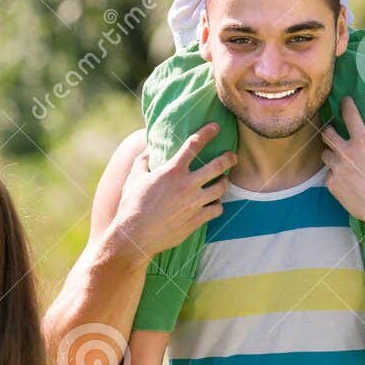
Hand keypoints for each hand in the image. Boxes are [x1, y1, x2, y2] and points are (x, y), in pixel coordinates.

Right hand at [110, 123, 235, 262]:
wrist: (136, 236)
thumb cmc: (131, 205)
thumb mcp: (134, 178)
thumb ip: (142, 161)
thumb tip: (148, 149)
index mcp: (172, 171)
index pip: (194, 144)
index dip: (207, 133)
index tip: (215, 128)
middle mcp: (187, 184)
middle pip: (218, 166)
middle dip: (229, 158)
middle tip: (232, 156)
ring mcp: (195, 203)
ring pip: (221, 188)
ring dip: (224, 182)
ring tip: (223, 180)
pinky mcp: (197, 220)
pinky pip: (217, 209)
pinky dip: (217, 205)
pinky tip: (214, 204)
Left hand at [322, 100, 364, 235]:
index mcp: (363, 142)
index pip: (350, 115)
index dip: (346, 105)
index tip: (344, 101)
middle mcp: (345, 153)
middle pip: (327, 134)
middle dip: (329, 130)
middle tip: (333, 130)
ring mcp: (337, 170)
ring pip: (325, 156)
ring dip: (331, 153)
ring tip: (337, 155)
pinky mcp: (333, 186)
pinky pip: (329, 175)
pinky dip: (335, 175)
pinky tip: (343, 177)